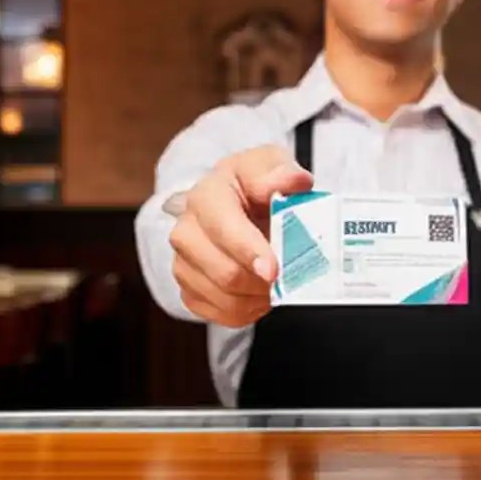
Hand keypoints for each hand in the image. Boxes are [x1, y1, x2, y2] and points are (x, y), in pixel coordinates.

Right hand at [168, 144, 313, 326]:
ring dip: (259, 296)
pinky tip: (261, 292)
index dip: (249, 251)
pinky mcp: (189, 288)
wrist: (239, 202)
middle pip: (224, 272)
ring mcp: (184, 262)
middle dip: (262, 281)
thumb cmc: (255, 183)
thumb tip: (296, 181)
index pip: (223, 227)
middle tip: (288, 277)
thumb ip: (282, 172)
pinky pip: (221, 313)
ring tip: (278, 283)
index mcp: (207, 195)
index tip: (274, 270)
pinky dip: (249, 309)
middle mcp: (187, 229)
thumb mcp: (270, 165)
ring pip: (225, 297)